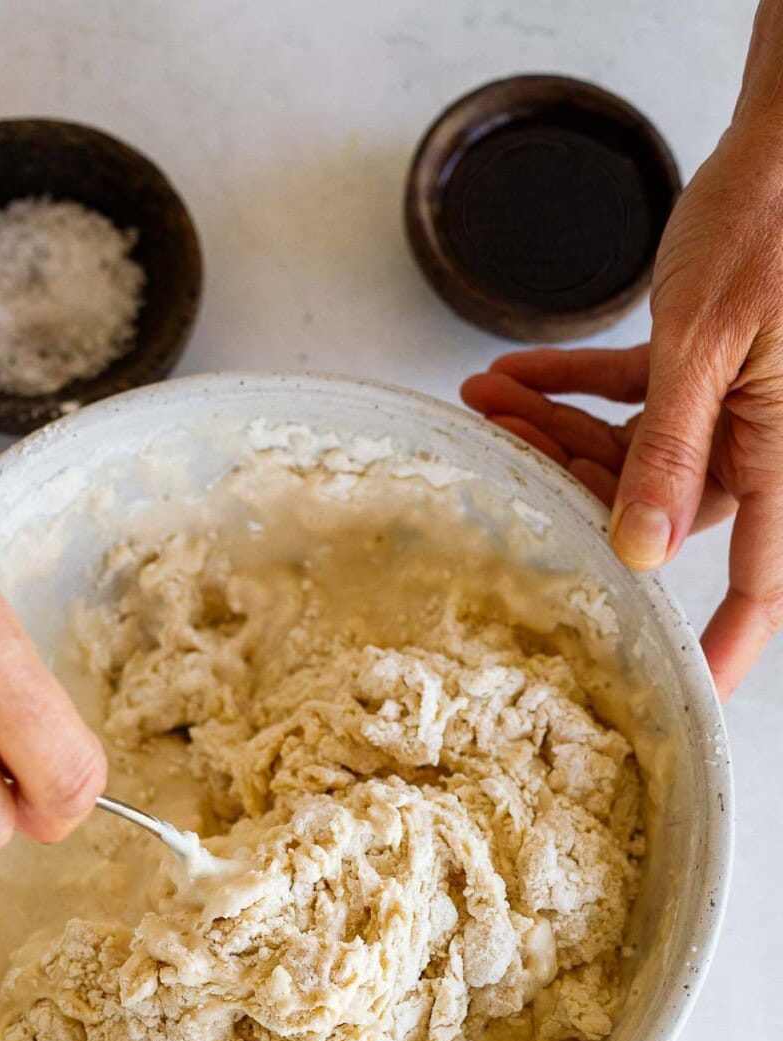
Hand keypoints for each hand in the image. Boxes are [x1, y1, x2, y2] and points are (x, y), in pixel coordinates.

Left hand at [461, 114, 782, 698]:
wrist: (782, 139)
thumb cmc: (765, 223)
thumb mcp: (704, 346)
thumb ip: (671, 452)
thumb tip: (641, 553)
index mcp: (780, 455)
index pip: (761, 583)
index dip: (724, 649)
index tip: (687, 699)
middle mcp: (760, 444)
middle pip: (655, 510)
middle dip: (570, 488)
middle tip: (498, 456)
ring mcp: (732, 408)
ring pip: (631, 455)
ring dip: (555, 432)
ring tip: (488, 400)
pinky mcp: (704, 366)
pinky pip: (633, 403)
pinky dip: (573, 392)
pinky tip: (512, 379)